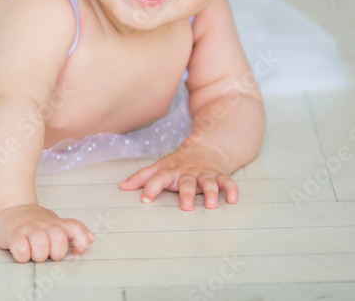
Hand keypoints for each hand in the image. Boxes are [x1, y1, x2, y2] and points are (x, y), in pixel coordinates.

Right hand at [0, 204, 95, 262]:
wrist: (9, 207)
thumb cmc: (34, 220)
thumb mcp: (56, 222)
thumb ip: (74, 230)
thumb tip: (92, 238)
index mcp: (57, 223)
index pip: (76, 229)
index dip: (81, 242)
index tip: (76, 251)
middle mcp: (44, 224)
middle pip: (59, 240)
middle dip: (56, 254)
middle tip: (48, 253)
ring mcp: (28, 228)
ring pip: (41, 246)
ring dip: (38, 256)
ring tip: (33, 254)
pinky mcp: (12, 234)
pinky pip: (20, 249)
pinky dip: (22, 256)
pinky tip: (21, 252)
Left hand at [118, 145, 237, 209]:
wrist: (204, 148)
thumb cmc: (178, 162)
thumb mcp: (159, 166)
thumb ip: (141, 177)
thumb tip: (121, 186)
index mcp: (171, 171)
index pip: (158, 178)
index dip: (151, 188)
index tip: (145, 200)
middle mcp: (188, 173)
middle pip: (187, 182)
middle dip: (187, 194)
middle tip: (186, 206)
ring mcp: (205, 174)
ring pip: (208, 182)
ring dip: (211, 193)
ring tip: (211, 205)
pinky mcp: (219, 175)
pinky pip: (228, 182)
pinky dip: (231, 189)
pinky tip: (232, 199)